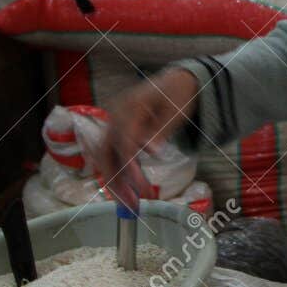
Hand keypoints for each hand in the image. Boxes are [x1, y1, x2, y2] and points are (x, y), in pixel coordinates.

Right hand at [93, 69, 199, 210]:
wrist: (177, 81)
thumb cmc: (179, 94)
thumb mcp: (176, 110)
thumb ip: (162, 129)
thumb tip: (151, 150)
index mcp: (131, 107)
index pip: (124, 142)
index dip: (130, 168)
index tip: (142, 189)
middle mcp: (116, 115)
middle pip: (107, 153)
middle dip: (116, 182)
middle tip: (132, 205)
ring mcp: (115, 123)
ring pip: (107, 157)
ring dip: (117, 182)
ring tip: (131, 204)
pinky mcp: (118, 131)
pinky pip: (114, 155)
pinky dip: (121, 173)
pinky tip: (130, 190)